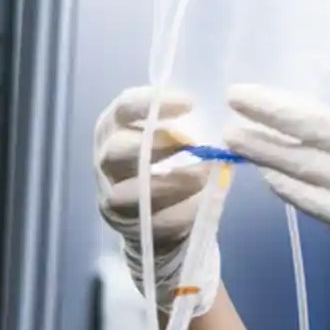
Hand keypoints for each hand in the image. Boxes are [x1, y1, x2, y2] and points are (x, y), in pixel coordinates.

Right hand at [94, 87, 219, 314]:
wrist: (158, 215)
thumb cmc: (169, 163)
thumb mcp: (174, 138)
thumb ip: (187, 125)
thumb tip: (222, 118)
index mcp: (115, 128)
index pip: (123, 108)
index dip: (151, 103)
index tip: (189, 103)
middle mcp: (107, 159)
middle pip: (118, 149)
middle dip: (157, 145)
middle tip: (192, 143)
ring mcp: (112, 196)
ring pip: (131, 191)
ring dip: (172, 182)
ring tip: (203, 175)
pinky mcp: (128, 226)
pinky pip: (152, 221)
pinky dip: (180, 211)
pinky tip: (200, 202)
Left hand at [223, 84, 329, 329]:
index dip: (293, 107)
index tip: (260, 97)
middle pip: (319, 128)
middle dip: (273, 111)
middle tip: (236, 96)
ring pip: (309, 165)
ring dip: (267, 150)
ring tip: (234, 136)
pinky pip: (317, 203)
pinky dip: (289, 188)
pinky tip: (266, 176)